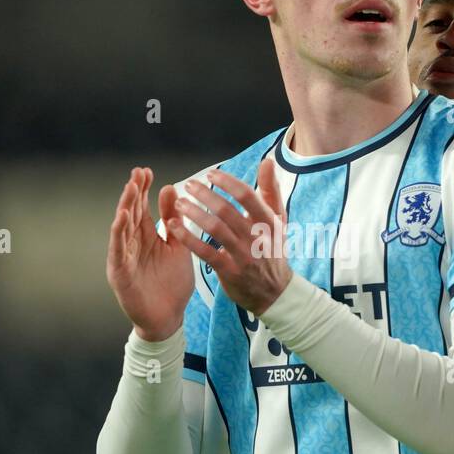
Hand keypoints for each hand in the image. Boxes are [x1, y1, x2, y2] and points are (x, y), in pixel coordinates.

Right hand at [106, 166, 193, 340]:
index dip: (143, 189)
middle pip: (131, 213)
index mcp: (147, 237)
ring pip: (122, 228)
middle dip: (133, 193)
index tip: (146, 171)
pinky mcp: (120, 273)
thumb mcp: (177, 246)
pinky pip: (118, 250)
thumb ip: (174, 221)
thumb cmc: (172, 284)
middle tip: (137, 172)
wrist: (168, 318)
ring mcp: (125, 257)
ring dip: (125, 207)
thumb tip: (170, 188)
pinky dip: (119, 233)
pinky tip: (122, 217)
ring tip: (130, 188)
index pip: (142, 208)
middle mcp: (133, 244)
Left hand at [165, 160, 292, 315]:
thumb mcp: (278, 221)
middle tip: (189, 185)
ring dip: (194, 213)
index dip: (227, 182)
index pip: (247, 195)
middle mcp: (256, 238)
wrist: (275, 292)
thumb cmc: (273, 250)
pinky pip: (205, 252)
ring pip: (215, 230)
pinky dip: (188, 238)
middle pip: (227, 210)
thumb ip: (271, 190)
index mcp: (269, 222)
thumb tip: (267, 161)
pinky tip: (174, 227)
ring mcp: (243, 256)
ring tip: (179, 203)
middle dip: (205, 195)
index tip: (211, 174)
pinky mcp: (229, 272)